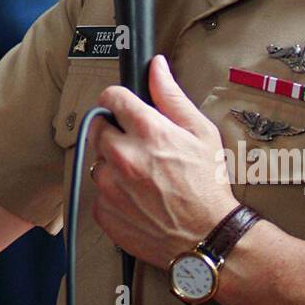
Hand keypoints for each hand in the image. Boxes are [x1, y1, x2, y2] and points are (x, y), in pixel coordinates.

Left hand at [88, 55, 238, 267]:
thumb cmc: (208, 185)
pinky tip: (137, 198)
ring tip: (141, 176)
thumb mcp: (200, 132)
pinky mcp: (103, 212)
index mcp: (148, 132)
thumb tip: (156, 66)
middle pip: (97, 127)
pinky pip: (98, 192)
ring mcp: (110, 186)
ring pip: (97, 161)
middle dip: (114, 130)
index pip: (111, 97)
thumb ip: (171, 96)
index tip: (124, 108)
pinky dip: (113, 192)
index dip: (118, 100)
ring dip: (113, 164)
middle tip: (137, 145)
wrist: (207, 238)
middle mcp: (123, 157)